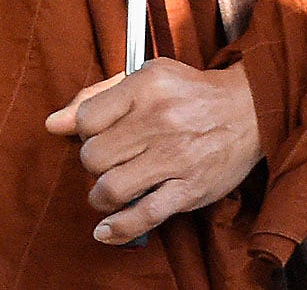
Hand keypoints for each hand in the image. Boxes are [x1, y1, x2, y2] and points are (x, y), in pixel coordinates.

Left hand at [43, 59, 262, 244]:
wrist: (252, 108)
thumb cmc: (192, 94)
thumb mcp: (149, 77)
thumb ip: (99, 97)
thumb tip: (53, 124)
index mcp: (148, 85)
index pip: (86, 119)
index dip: (86, 131)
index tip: (101, 134)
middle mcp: (161, 119)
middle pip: (93, 157)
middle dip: (95, 164)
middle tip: (112, 161)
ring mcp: (176, 156)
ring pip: (109, 189)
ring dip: (103, 196)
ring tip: (114, 190)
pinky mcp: (189, 188)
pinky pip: (142, 216)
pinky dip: (118, 228)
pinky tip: (107, 228)